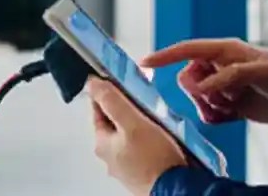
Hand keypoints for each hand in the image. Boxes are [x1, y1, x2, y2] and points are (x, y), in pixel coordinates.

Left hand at [88, 77, 186, 194]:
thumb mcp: (131, 122)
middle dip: (125, 110)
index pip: (97, 110)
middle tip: (142, 100)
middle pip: (113, 124)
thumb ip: (111, 101)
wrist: (176, 189)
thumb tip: (91, 83)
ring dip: (137, 125)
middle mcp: (109, 158)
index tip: (121, 83)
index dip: (107, 93)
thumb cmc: (154, 157)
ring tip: (154, 117)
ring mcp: (125, 168)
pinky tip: (159, 136)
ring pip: (127, 137)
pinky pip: (140, 150)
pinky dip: (147, 140)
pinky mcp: (142, 174)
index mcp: (101, 144)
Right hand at [141, 38, 267, 125]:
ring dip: (209, 106)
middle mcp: (219, 67)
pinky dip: (216, 117)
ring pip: (197, 99)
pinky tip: (234, 115)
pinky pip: (209, 114)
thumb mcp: (259, 72)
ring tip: (233, 105)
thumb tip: (198, 87)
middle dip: (198, 91)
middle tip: (222, 95)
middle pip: (188, 78)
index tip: (144, 63)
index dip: (165, 56)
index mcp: (224, 51)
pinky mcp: (229, 106)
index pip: (187, 50)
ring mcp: (223, 87)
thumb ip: (228, 76)